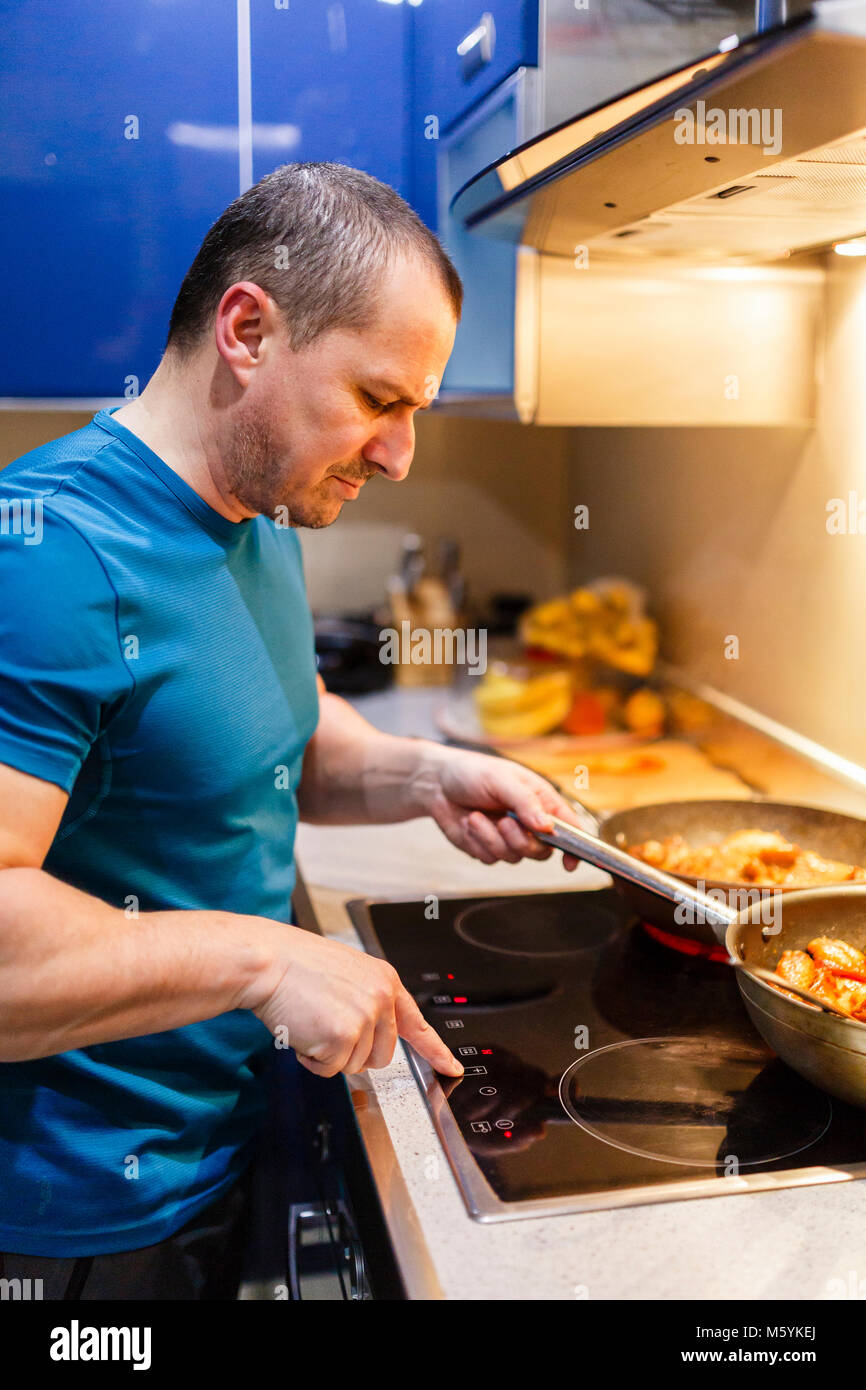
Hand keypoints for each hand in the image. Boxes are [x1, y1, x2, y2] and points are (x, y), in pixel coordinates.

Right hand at [242, 923, 463, 1078]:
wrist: (267, 960)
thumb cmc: (296, 965)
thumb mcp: (347, 973)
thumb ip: (366, 999)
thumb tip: (370, 1034)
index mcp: (384, 980)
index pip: (416, 1023)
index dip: (435, 1050)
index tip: (451, 1068)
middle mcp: (381, 999)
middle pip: (382, 1056)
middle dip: (353, 1053)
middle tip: (327, 1029)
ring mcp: (364, 1019)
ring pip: (353, 1064)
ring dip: (328, 1054)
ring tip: (310, 1021)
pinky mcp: (342, 1037)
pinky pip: (330, 1069)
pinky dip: (312, 1059)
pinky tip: (302, 1031)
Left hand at [420, 746, 592, 869]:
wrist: (436, 783)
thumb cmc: (472, 772)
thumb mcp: (501, 780)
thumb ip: (526, 802)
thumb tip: (548, 827)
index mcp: (540, 801)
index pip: (568, 828)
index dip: (574, 847)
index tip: (570, 863)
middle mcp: (528, 822)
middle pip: (541, 850)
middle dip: (520, 841)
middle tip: (503, 822)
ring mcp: (507, 837)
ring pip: (514, 857)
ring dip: (492, 838)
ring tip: (476, 816)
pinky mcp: (487, 847)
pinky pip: (490, 858)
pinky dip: (477, 842)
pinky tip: (469, 823)